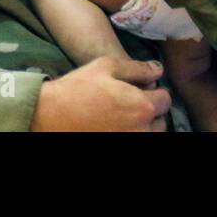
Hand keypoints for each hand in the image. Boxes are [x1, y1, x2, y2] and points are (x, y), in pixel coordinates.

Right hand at [29, 57, 170, 130]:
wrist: (51, 115)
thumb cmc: (78, 88)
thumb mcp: (106, 67)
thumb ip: (136, 68)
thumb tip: (158, 70)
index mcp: (142, 106)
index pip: (165, 99)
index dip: (154, 90)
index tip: (140, 88)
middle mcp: (143, 130)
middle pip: (160, 120)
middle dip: (150, 110)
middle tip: (129, 102)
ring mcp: (132, 142)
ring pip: (150, 134)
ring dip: (143, 125)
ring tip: (122, 116)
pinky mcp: (121, 148)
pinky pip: (136, 140)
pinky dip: (130, 133)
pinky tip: (114, 126)